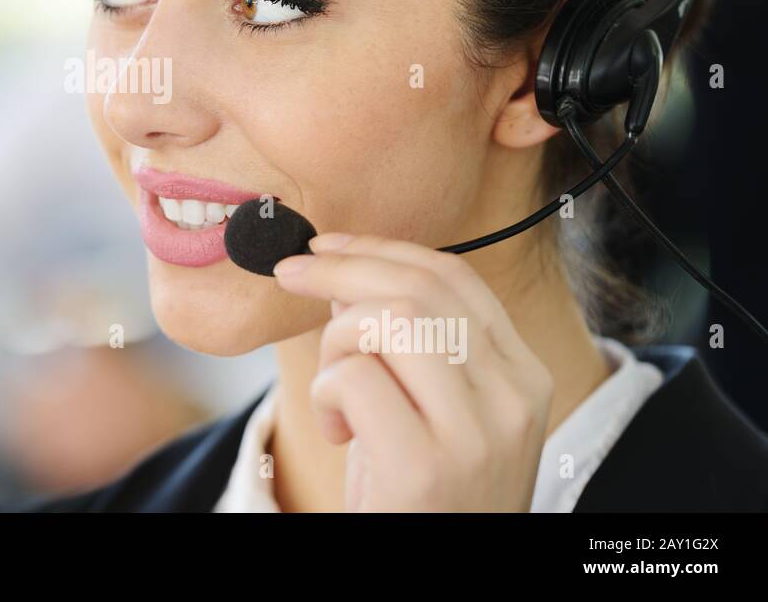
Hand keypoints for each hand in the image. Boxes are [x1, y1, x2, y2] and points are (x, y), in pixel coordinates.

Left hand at [272, 233, 553, 511]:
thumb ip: (410, 347)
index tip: (328, 246)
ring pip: (387, 321)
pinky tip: (338, 433)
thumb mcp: (434, 413)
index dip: (382, 249)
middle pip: (416, 288)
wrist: (437, 578)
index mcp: (522, 376)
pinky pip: (355, 379)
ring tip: (333, 390)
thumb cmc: (420, 496)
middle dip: (340, 269)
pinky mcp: (426, 465)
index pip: (455, 278)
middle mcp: (514, 398)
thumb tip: (344, 274)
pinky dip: (325, 394)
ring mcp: (476, 433)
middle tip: (292, 275)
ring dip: (334, 341)